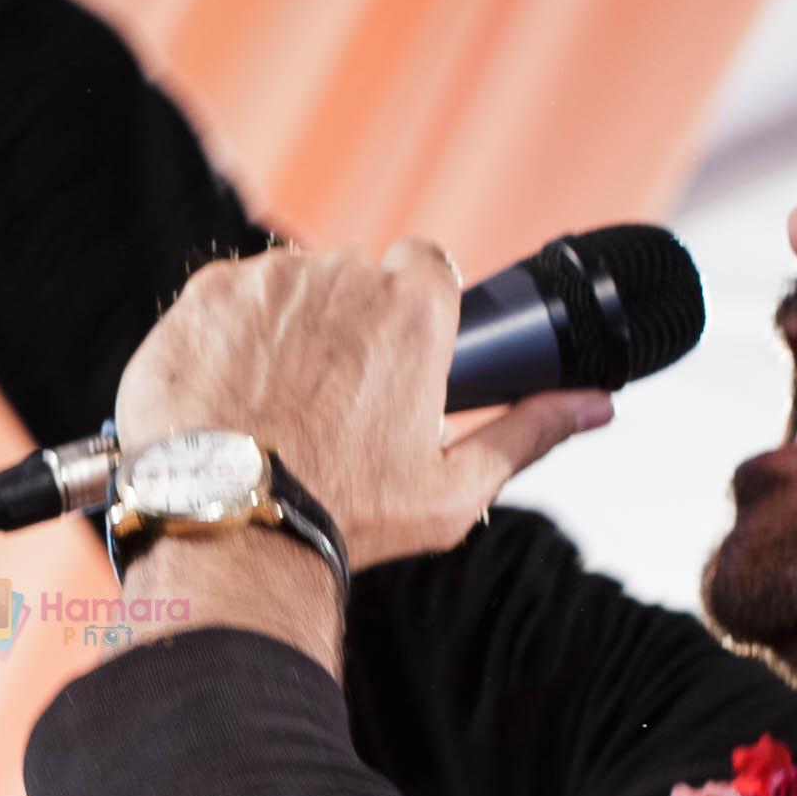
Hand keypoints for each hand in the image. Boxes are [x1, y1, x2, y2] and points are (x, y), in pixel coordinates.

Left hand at [114, 239, 613, 575]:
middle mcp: (340, 275)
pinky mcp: (200, 298)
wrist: (230, 529)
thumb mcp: (454, 487)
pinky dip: (230, 337)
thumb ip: (528, 432)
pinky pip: (227, 299)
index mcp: (413, 308)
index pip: (426, 266)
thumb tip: (596, 405)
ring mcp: (265, 281)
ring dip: (290, 328)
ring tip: (280, 405)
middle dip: (351, 325)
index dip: (414, 311)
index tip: (400, 356)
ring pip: (290, 286)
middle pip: (355, 277)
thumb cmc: (347, 514)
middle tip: (337, 400)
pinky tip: (231, 394)